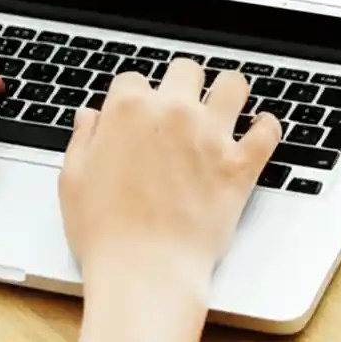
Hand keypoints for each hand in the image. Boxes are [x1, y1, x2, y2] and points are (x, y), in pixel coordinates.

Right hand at [60, 59, 281, 341]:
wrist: (145, 272)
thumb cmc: (105, 234)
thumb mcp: (72, 180)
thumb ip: (83, 140)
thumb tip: (90, 117)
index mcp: (127, 110)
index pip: (133, 79)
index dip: (134, 97)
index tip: (138, 113)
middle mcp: (172, 112)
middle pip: (186, 69)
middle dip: (182, 84)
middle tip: (181, 106)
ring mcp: (210, 135)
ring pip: (232, 84)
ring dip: (228, 93)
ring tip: (225, 107)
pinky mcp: (239, 164)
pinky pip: (268, 130)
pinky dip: (266, 128)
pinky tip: (259, 131)